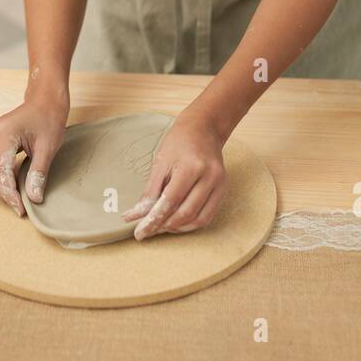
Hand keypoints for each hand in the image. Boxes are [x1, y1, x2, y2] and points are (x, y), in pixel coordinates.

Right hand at [0, 90, 69, 215]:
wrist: (45, 100)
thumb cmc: (49, 119)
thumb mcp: (48, 147)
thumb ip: (38, 173)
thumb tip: (34, 198)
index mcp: (4, 133)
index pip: (1, 170)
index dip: (9, 192)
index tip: (21, 207)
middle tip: (17, 206)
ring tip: (14, 198)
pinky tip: (11, 186)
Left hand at [122, 111, 227, 240]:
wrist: (203, 128)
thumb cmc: (179, 142)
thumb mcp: (160, 162)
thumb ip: (151, 191)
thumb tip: (137, 215)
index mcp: (191, 166)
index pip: (170, 201)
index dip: (153, 220)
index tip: (139, 232)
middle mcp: (209, 176)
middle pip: (185, 213)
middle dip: (163, 226)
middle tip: (147, 230)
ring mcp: (219, 184)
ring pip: (198, 219)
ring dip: (177, 228)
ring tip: (160, 226)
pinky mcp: (223, 189)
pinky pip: (208, 216)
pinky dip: (190, 223)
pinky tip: (176, 222)